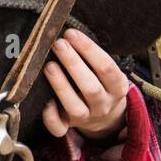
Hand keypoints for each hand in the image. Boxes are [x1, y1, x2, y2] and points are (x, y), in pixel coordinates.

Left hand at [41, 28, 129, 142]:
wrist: (105, 117)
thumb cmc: (100, 83)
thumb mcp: (105, 71)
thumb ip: (92, 56)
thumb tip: (68, 33)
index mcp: (117, 87)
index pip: (107, 69)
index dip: (89, 50)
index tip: (72, 34)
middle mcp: (104, 104)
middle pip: (91, 87)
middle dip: (73, 64)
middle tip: (58, 44)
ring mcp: (87, 117)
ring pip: (75, 107)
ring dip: (61, 86)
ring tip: (48, 66)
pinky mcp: (69, 126)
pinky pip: (59, 127)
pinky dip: (50, 116)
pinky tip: (44, 102)